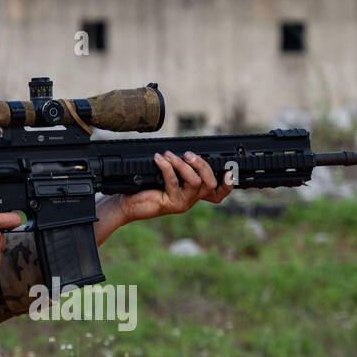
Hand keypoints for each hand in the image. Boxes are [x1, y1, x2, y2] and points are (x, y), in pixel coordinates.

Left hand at [118, 150, 234, 223]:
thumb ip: (180, 168)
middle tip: (188, 154)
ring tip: (169, 155)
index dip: (227, 185)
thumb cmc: (146, 187)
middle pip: (211, 184)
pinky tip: (159, 159)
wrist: (128, 203)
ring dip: (182, 165)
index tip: (228, 172)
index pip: (218, 194)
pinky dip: (167, 167)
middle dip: (202, 165)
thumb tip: (188, 152)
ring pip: (195, 182)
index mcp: (194, 193)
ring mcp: (183, 203)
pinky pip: (174, 182)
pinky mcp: (171, 204)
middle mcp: (192, 200)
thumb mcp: (167, 175)